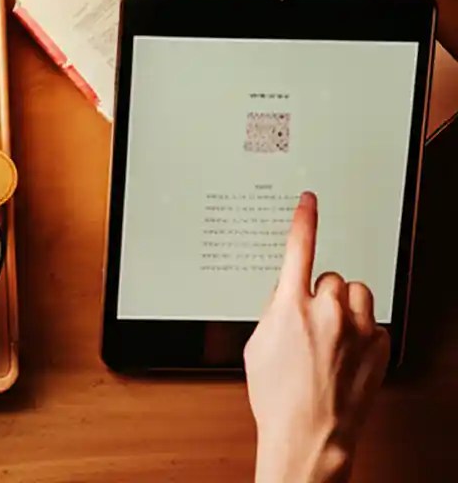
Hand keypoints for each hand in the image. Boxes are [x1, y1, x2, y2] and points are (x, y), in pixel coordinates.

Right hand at [245, 192, 390, 482]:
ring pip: (356, 293)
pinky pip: (372, 321)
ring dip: (344, 306)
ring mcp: (356, 328)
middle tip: (311, 321)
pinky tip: (346, 353)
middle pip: (329, 277)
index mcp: (290, 307)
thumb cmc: (277, 397)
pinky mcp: (378, 344)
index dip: (304, 220)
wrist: (309, 433)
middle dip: (320, 293)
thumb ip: (272, 312)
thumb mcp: (256, 346)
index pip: (298, 248)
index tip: (309, 201)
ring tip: (332, 334)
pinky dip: (361, 332)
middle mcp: (326, 312)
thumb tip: (284, 297)